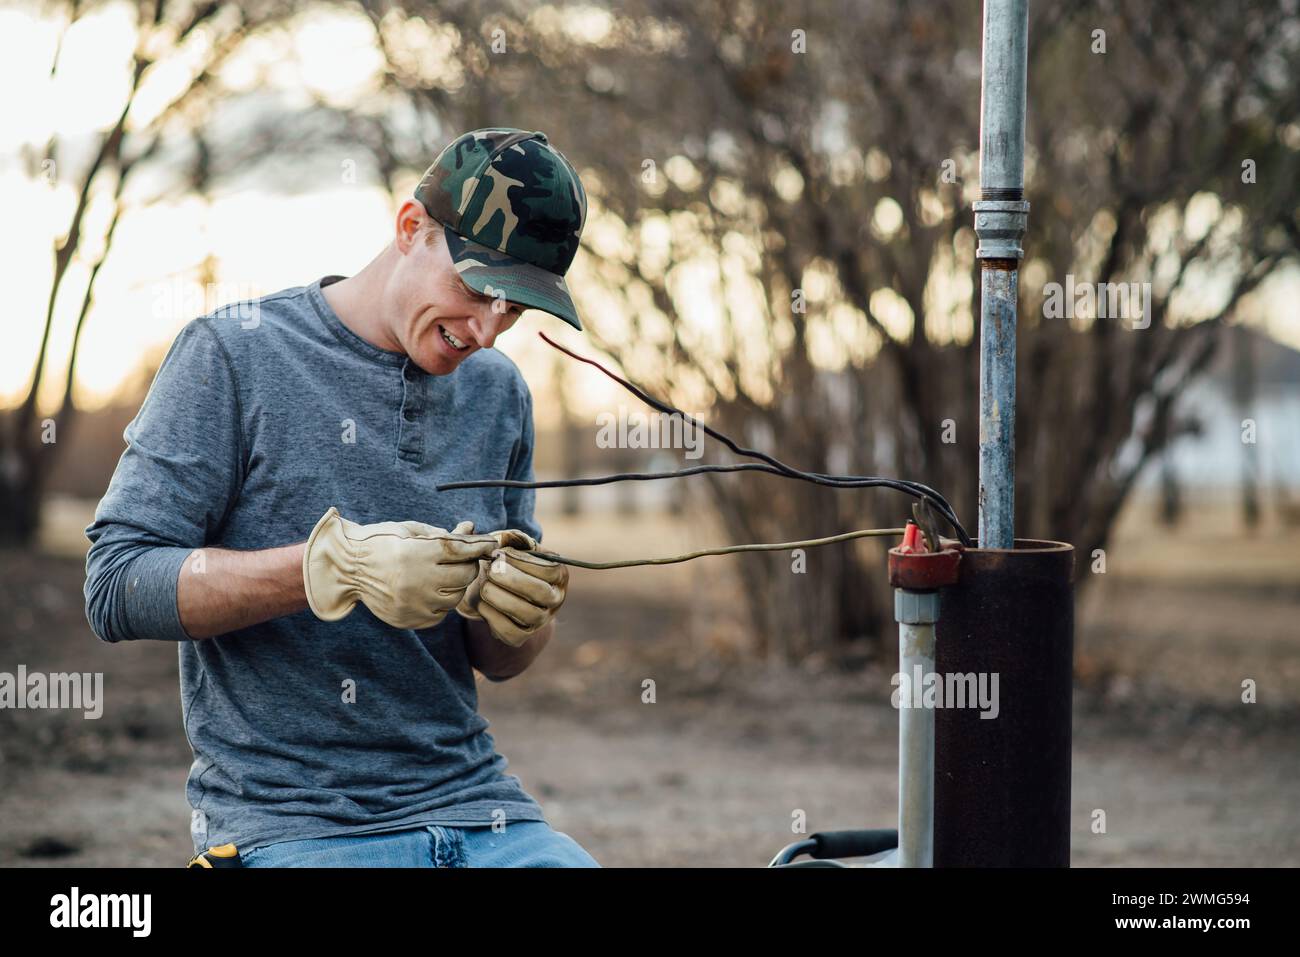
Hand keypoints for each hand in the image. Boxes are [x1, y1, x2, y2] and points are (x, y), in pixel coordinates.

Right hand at [303, 507, 498, 628]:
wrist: (348, 569)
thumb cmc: (383, 543)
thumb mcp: (412, 530)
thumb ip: (445, 534)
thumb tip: (473, 530)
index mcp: (417, 553)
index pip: (462, 551)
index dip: (480, 547)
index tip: (492, 544)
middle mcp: (417, 581)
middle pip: (464, 576)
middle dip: (468, 566)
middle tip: (462, 559)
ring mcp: (413, 604)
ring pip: (455, 597)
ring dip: (455, 585)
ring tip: (441, 574)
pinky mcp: (410, 620)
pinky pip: (441, 614)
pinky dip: (441, 602)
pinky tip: (429, 590)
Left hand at [457, 529, 568, 645]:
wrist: (496, 590)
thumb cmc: (506, 563)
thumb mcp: (511, 546)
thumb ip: (510, 538)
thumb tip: (503, 541)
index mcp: (559, 574)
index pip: (548, 569)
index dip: (522, 561)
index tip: (500, 554)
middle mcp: (555, 599)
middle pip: (540, 592)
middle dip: (512, 580)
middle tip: (490, 570)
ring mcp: (540, 620)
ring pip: (527, 614)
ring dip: (501, 598)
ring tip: (484, 586)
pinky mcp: (522, 636)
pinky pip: (510, 632)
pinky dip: (493, 617)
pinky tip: (482, 604)